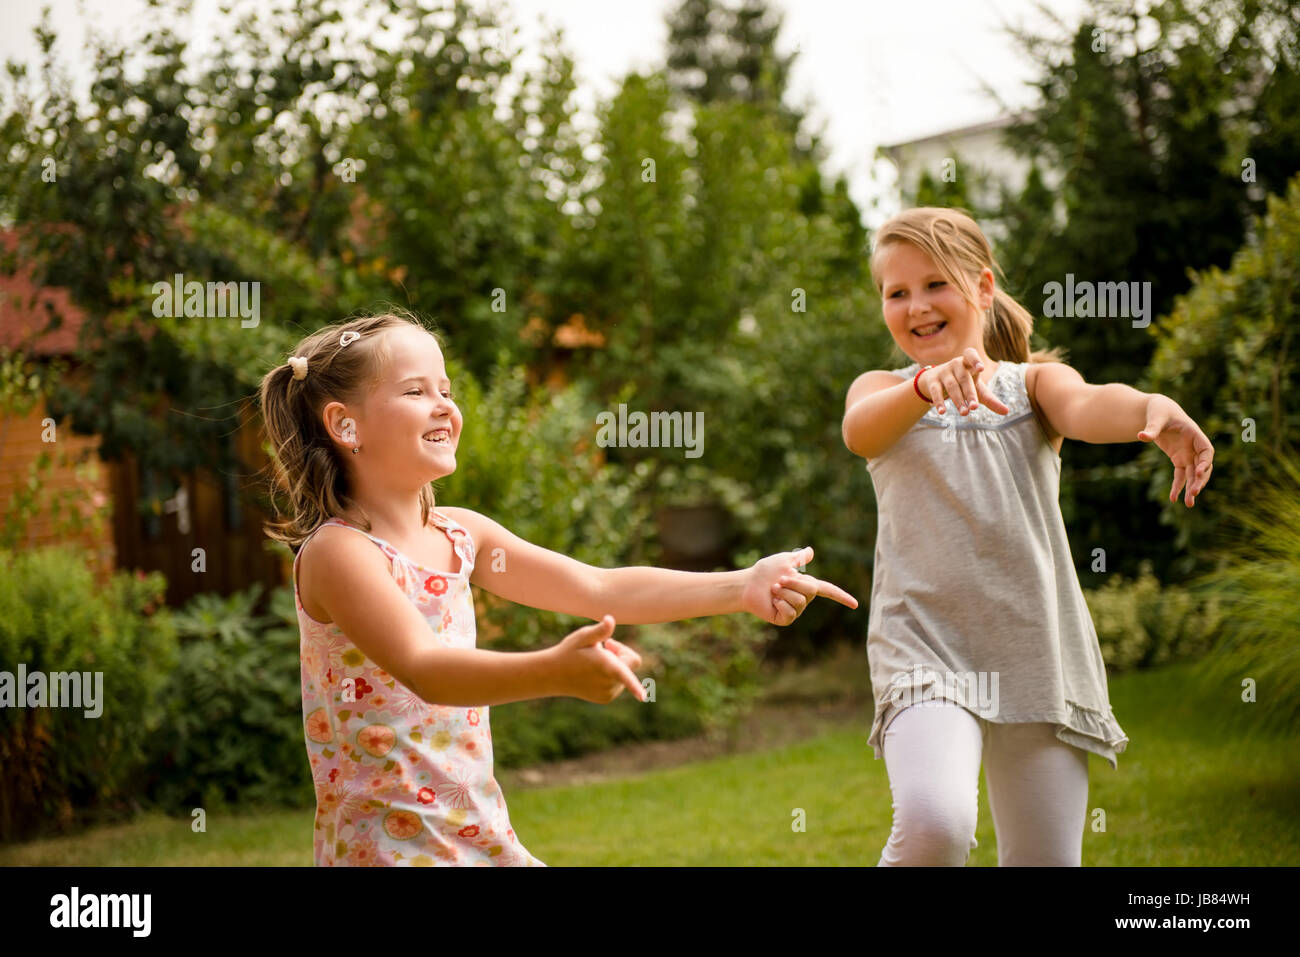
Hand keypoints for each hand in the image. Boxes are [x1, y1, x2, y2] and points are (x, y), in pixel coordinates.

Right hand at [550, 615, 646, 702]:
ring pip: (624, 673)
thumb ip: (600, 630)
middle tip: (604, 646)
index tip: (643, 697)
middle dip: (621, 653)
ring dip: (615, 665)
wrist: (554, 674)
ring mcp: (608, 693)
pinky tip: (594, 672)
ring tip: (595, 661)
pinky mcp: (605, 699)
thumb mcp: (583, 636)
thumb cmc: (570, 651)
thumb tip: (610, 620)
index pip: (624, 674)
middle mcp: (609, 683)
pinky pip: (618, 683)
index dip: (634, 685)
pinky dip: (611, 675)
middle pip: (631, 663)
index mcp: (606, 666)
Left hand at [742, 547, 858, 625]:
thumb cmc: (765, 571)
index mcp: (806, 585)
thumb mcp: (784, 561)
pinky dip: (780, 603)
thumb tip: (810, 551)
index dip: (842, 597)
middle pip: (811, 590)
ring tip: (773, 590)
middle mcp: (803, 599)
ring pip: (799, 601)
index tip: (855, 605)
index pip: (828, 591)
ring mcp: (795, 610)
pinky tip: (772, 601)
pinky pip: (790, 612)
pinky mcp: (785, 619)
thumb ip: (798, 558)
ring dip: (783, 592)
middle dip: (794, 582)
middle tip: (779, 580)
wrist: (748, 584)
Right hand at [918, 348, 1010, 416]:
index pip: (971, 355)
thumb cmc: (961, 383)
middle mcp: (955, 364)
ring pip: (951, 386)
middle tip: (974, 408)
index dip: (975, 360)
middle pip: (964, 378)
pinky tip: (942, 412)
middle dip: (969, 393)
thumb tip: (1007, 411)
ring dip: (958, 400)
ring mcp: (943, 372)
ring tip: (964, 413)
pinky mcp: (932, 381)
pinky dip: (939, 402)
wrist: (934, 380)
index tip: (981, 368)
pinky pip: (936, 391)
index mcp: (968, 363)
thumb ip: (991, 399)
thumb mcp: (977, 389)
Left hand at [1138, 396, 1213, 506]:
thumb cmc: (1159, 410)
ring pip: (1193, 474)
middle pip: (1202, 466)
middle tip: (1194, 494)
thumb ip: (1151, 428)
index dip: (1206, 462)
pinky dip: (1177, 486)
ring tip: (1188, 504)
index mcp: (1195, 434)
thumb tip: (1141, 436)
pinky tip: (1173, 499)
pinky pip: (1180, 476)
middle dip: (1199, 480)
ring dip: (1191, 488)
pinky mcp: (1179, 459)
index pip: (1206, 451)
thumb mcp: (1156, 417)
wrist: (1156, 411)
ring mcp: (1188, 454)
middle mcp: (1195, 446)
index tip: (1199, 473)